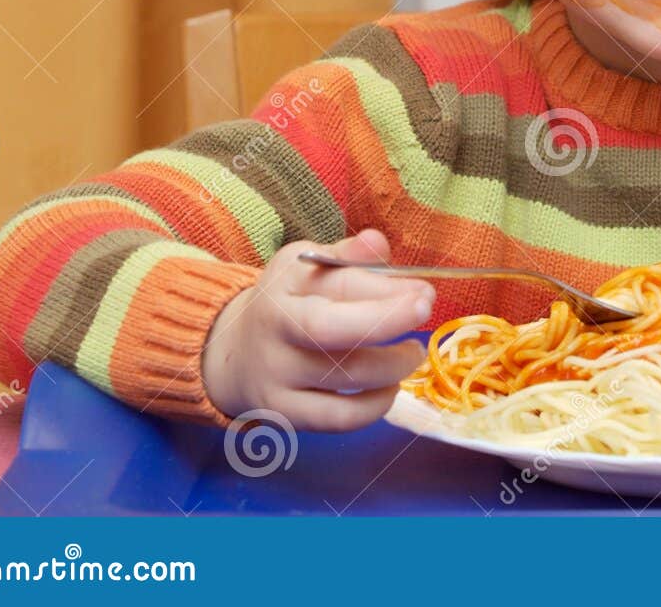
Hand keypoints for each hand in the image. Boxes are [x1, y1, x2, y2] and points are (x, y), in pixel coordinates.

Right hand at [200, 229, 434, 430]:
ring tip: (413, 353)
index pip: (335, 288)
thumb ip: (346, 256)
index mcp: (283, 291)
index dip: (385, 290)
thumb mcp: (307, 267)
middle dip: (388, 320)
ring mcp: (277, 380)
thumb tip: (376, 242)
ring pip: (346, 377)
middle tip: (426, 311)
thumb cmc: (288, 301)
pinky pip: (339, 418)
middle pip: (330, 331)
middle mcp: (275, 336)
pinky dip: (376, 406)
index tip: (423, 290)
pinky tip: (390, 387)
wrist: (234, 352)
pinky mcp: (285, 415)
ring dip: (394, 366)